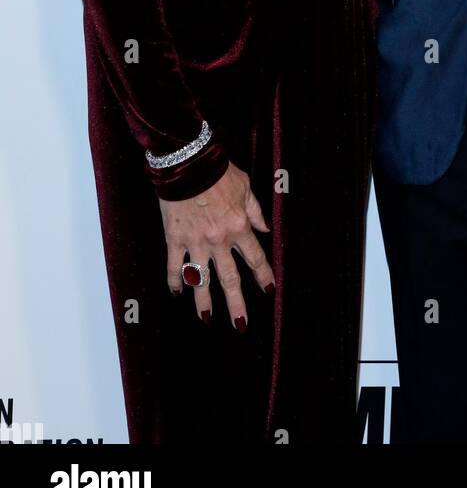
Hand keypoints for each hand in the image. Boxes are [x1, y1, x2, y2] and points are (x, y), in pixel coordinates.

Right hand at [159, 160, 274, 329]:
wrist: (188, 164)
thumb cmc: (219, 172)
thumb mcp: (245, 187)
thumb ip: (255, 211)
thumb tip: (265, 230)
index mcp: (239, 226)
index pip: (255, 258)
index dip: (264, 276)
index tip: (270, 291)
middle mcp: (219, 240)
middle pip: (230, 278)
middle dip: (236, 303)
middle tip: (241, 324)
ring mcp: (195, 243)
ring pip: (201, 280)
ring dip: (204, 302)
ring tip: (207, 319)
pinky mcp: (175, 239)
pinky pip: (174, 266)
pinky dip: (175, 281)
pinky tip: (176, 293)